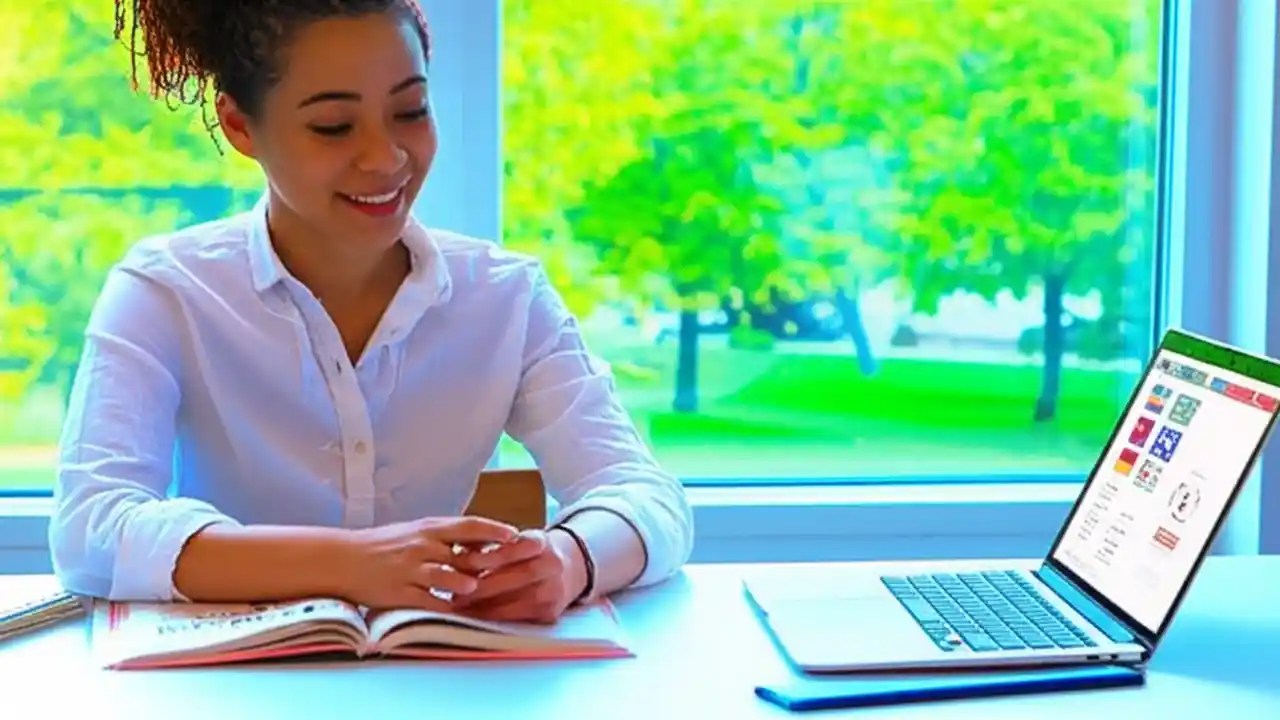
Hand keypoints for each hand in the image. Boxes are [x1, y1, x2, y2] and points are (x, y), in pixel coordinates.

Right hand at [337, 516, 517, 609]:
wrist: (343, 559)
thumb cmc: (383, 545)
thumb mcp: (415, 532)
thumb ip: (445, 536)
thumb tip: (480, 539)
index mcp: (429, 528)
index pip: (469, 526)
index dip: (494, 530)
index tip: (516, 534)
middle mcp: (424, 546)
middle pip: (466, 553)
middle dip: (492, 561)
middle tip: (515, 566)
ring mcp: (412, 570)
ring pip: (448, 577)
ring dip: (467, 583)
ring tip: (480, 588)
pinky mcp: (400, 593)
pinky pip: (429, 601)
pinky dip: (446, 607)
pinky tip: (459, 613)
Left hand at [447, 528, 587, 623]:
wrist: (568, 569)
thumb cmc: (527, 554)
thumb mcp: (512, 540)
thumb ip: (485, 544)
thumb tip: (455, 553)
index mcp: (540, 542)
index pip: (512, 549)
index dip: (486, 557)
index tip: (462, 565)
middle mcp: (552, 565)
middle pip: (513, 577)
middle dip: (481, 588)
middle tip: (455, 594)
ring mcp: (554, 590)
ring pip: (514, 601)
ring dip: (484, 606)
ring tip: (461, 606)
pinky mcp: (551, 613)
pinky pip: (518, 618)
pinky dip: (495, 617)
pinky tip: (477, 615)